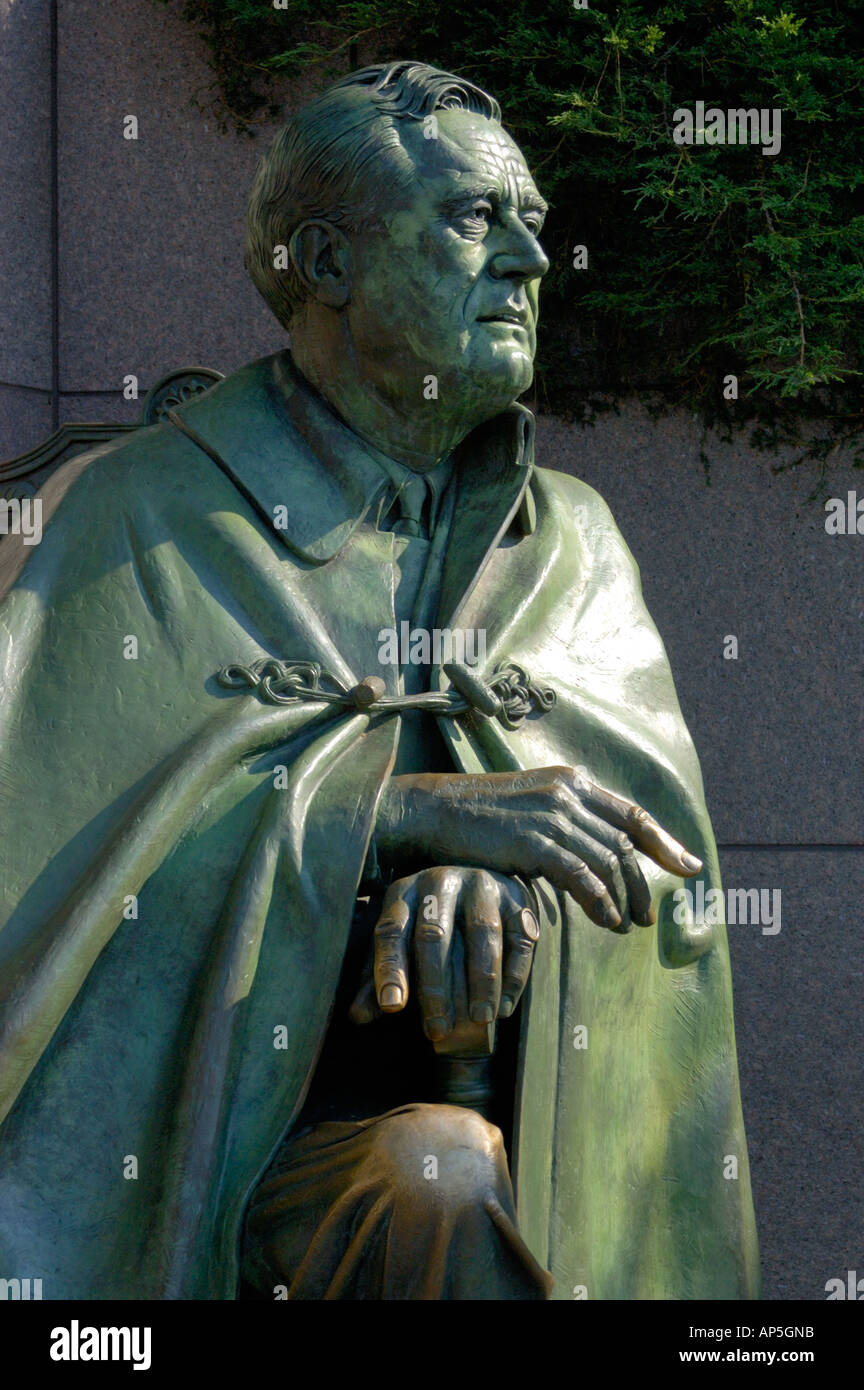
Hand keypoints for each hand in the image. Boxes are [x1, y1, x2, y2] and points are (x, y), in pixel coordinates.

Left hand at [349, 866, 539, 1042]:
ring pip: (482, 933)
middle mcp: (440, 882)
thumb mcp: (400, 944)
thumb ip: (378, 979)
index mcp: (404, 893)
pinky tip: (504, 1007)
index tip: (392, 1008)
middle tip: (438, 1030)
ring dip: (482, 981)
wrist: (479, 885)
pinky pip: (519, 937)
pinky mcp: (517, 897)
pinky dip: (513, 975)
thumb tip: (357, 1016)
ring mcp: (481, 885)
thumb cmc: (430, 924)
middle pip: (435, 934)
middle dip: (436, 987)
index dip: (390, 969)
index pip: (391, 930)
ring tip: (480, 1019)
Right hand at [375, 765, 702, 932]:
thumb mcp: (528, 809)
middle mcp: (568, 793)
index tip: (690, 865)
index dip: (664, 841)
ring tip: (630, 926)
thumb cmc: (475, 816)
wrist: (432, 811)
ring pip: (609, 860)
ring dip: (626, 897)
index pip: (631, 813)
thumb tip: (591, 855)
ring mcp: (553, 816)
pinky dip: (601, 902)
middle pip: (626, 840)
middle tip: (652, 913)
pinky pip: (582, 877)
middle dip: (647, 880)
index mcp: (570, 781)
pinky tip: (608, 923)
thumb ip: (562, 822)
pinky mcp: (535, 842)